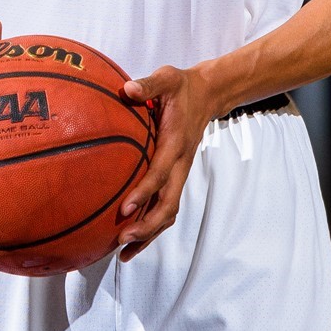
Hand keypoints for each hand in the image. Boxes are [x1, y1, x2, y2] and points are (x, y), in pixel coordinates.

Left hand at [116, 65, 214, 259]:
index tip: (125, 208)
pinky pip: (165, 205)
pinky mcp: (176, 176)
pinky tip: (130, 238)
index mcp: (176, 144)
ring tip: (123, 253)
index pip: (160, 173)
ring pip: (168, 211)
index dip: (144, 192)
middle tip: (121, 240)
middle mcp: (180, 164)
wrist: (208, 94)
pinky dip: (150, 225)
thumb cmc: (181, 86)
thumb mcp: (167, 78)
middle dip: (147, 226)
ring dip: (149, 234)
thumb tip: (128, 89)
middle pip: (168, 205)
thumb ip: (149, 84)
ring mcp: (180, 173)